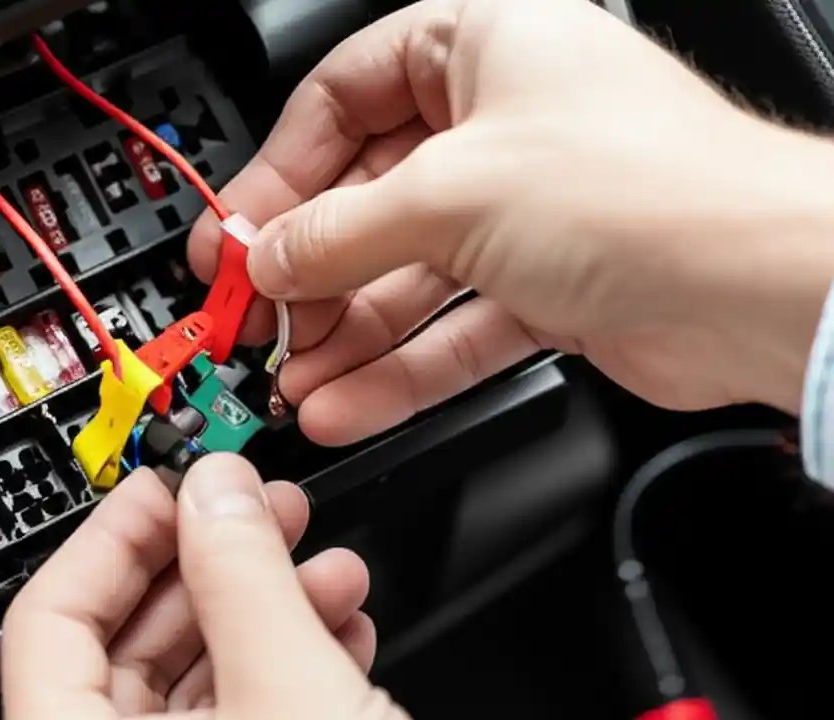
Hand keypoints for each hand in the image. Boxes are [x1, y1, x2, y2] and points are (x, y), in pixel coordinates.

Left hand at [0, 454, 407, 718]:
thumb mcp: (291, 689)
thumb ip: (244, 575)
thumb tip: (216, 490)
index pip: (48, 615)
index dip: (111, 533)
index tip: (169, 485)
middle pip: (129, 638)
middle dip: (211, 558)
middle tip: (259, 507)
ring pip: (199, 675)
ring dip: (266, 604)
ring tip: (322, 562)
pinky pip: (245, 710)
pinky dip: (289, 661)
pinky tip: (338, 625)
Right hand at [190, 0, 833, 444]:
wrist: (766, 288)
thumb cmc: (646, 189)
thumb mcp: (447, 193)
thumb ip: (335, 230)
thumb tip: (265, 255)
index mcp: (480, 46)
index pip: (342, 98)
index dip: (279, 170)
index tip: (234, 233)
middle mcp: (502, 123)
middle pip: (368, 196)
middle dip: (308, 269)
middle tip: (256, 318)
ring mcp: (526, 209)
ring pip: (406, 274)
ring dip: (345, 334)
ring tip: (291, 379)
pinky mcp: (547, 286)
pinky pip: (450, 327)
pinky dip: (399, 369)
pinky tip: (349, 402)